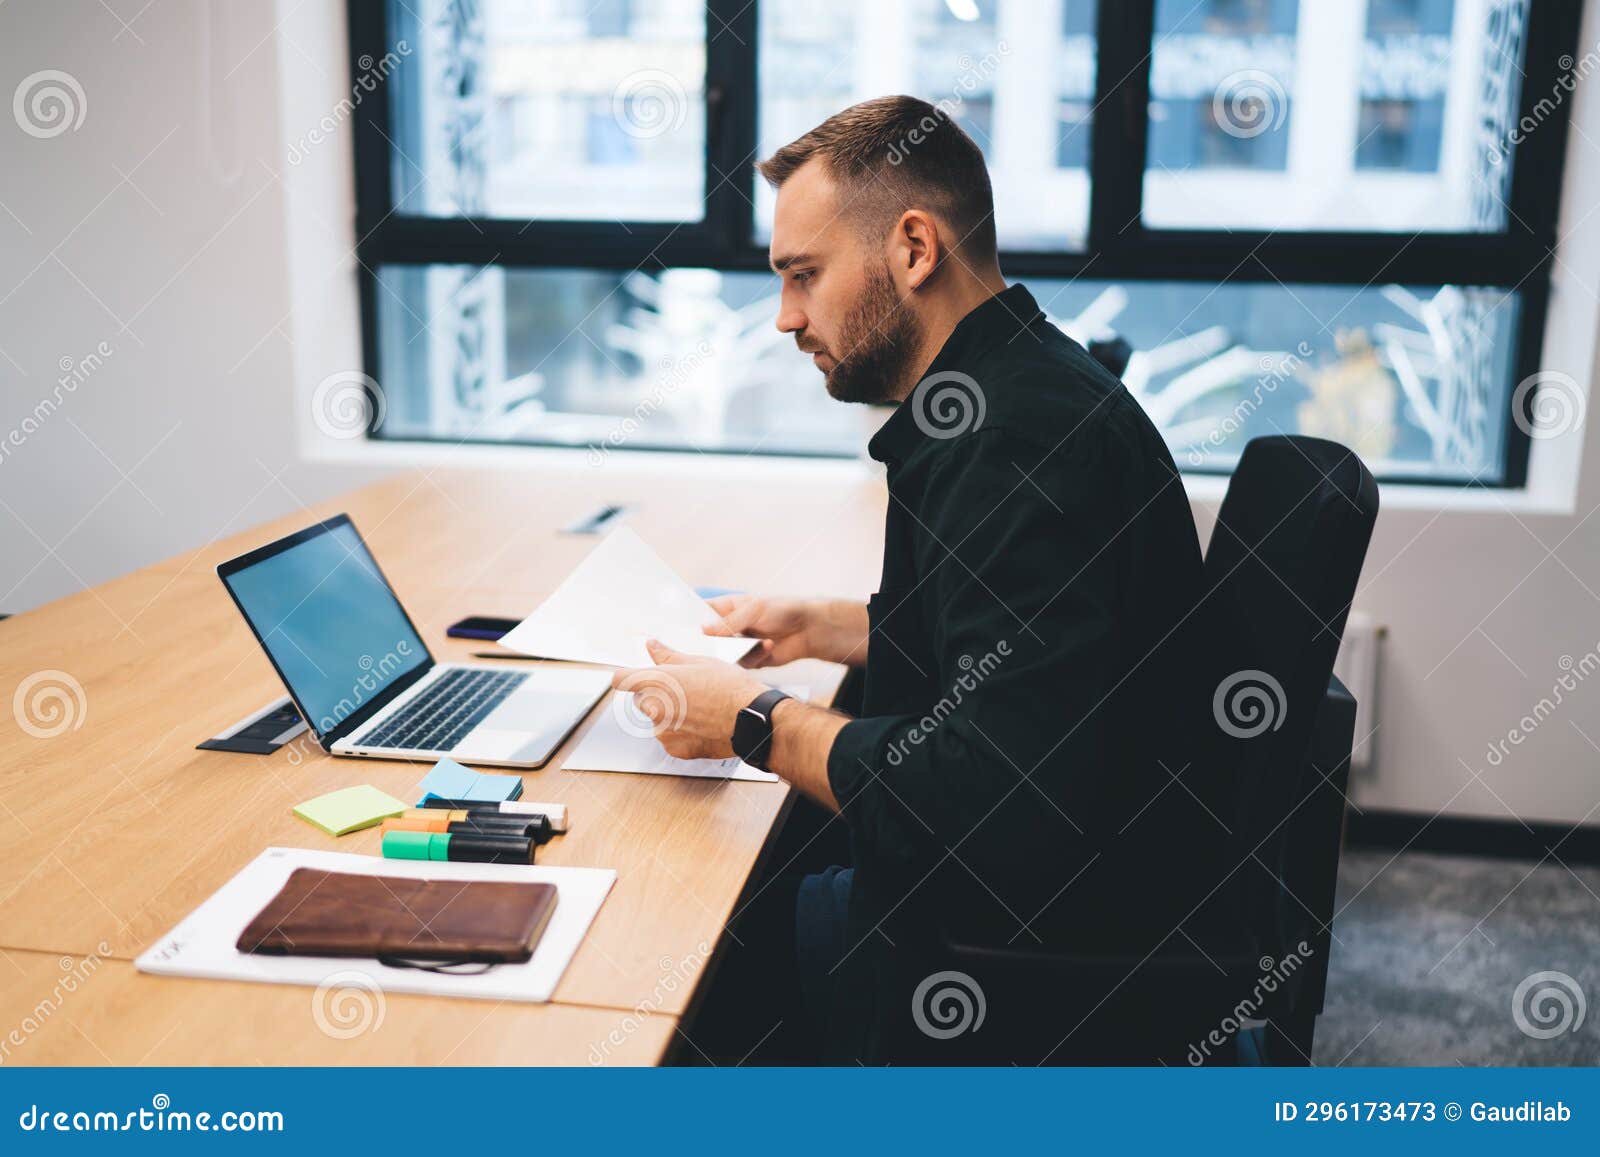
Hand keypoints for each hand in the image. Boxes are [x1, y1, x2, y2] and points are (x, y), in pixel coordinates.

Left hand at [611, 639, 768, 759]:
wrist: (753, 719)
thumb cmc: (731, 689)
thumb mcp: (699, 662)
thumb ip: (668, 656)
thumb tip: (651, 646)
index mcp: (658, 683)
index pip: (621, 679)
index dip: (628, 676)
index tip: (634, 676)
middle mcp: (655, 709)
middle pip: (640, 700)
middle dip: (655, 694)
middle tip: (682, 690)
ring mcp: (664, 732)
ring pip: (656, 720)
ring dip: (668, 715)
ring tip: (698, 707)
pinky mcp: (675, 750)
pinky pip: (669, 738)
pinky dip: (680, 732)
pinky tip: (701, 724)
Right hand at [703, 595, 868, 668]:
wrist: (809, 630)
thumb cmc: (783, 610)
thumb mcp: (754, 609)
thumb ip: (729, 622)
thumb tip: (704, 630)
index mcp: (727, 608)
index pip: (701, 613)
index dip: (690, 620)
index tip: (682, 629)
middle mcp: (729, 628)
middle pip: (707, 639)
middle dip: (709, 643)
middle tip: (713, 642)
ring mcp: (738, 645)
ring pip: (722, 655)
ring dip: (735, 651)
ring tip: (752, 641)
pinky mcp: (749, 660)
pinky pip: (742, 664)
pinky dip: (754, 656)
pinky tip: (768, 645)